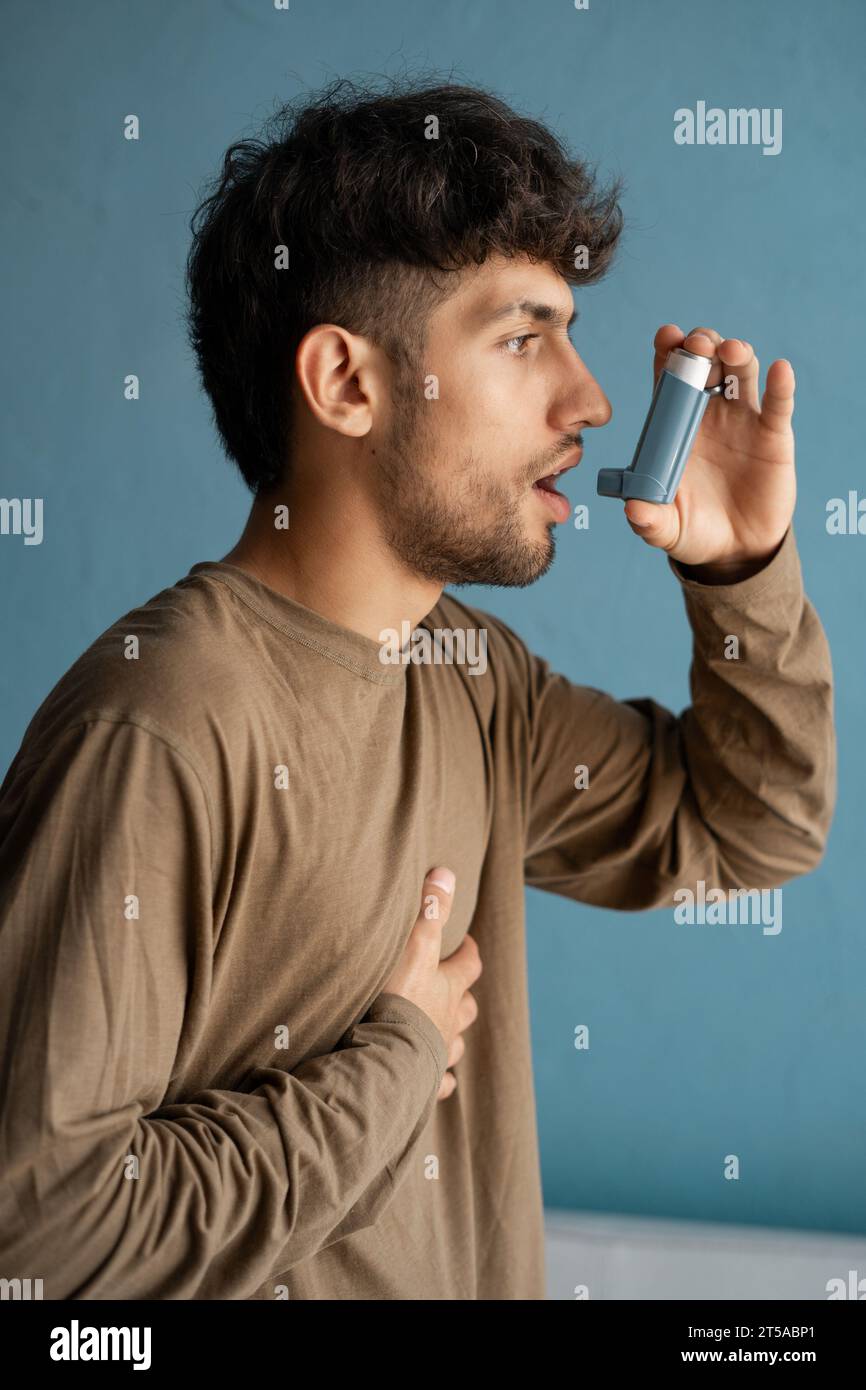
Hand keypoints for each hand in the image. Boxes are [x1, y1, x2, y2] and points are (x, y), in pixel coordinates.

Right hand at [381, 868, 481, 1100]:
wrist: (385, 1058)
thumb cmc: (398, 1000)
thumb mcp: (413, 946)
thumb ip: (429, 910)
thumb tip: (447, 873)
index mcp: (448, 989)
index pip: (469, 965)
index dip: (469, 952)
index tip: (467, 943)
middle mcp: (449, 1022)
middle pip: (467, 1007)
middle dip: (463, 996)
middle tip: (456, 988)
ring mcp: (438, 1053)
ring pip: (456, 1044)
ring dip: (451, 1035)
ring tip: (444, 1031)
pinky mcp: (424, 1082)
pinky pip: (439, 1084)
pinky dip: (440, 1080)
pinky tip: (439, 1082)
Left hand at [623, 325, 795, 578]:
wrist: (735, 550)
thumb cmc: (694, 530)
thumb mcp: (666, 529)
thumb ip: (648, 520)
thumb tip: (633, 510)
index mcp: (675, 425)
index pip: (669, 378)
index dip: (668, 353)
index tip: (667, 336)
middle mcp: (708, 414)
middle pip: (706, 364)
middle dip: (701, 345)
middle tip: (697, 346)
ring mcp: (742, 421)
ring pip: (741, 372)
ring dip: (736, 354)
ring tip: (729, 351)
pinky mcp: (773, 436)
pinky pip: (778, 405)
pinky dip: (781, 386)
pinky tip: (779, 371)